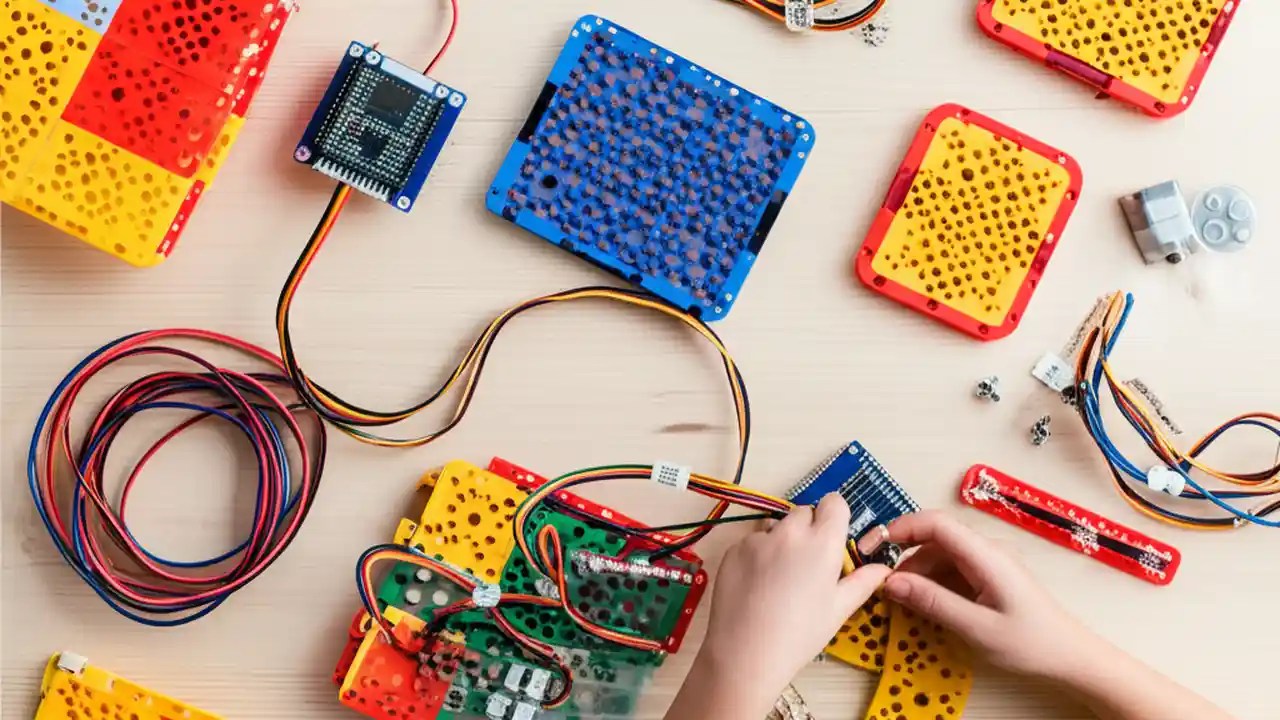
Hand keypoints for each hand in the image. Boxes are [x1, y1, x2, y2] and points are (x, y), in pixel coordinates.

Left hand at [666, 494, 891, 719]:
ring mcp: (758, 538)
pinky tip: (757, 587)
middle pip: (804, 512)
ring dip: (782, 541)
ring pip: (775, 527)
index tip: (832, 538)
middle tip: (807, 565)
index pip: (834, 503)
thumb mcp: (839, 610)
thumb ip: (863, 581)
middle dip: (809, 530)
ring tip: (780, 579)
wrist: (746, 653)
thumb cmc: (800, 634)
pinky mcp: (734, 549)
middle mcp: (790, 531)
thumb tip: (883, 567)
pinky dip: (757, 556)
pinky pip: (751, 542)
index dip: (834, 517)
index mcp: (822, 542)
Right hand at [867, 510, 1092, 680]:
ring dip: (916, 574)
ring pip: (939, 556)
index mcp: (987, 555)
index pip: (936, 523)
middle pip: (934, 539)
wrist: (1070, 656)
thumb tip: (891, 583)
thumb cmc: (1031, 643)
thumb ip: (933, 602)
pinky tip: (924, 605)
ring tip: (902, 602)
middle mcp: (986, 551)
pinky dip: (931, 583)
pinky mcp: (987, 576)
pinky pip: (950, 570)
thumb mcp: (976, 627)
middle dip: (904, 558)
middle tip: (882, 586)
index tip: (874, 546)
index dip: (901, 528)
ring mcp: (987, 563)